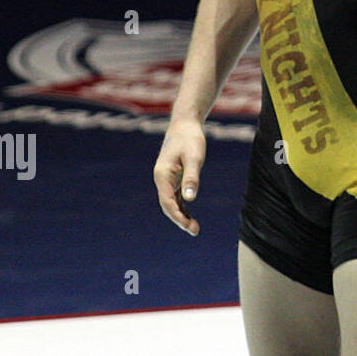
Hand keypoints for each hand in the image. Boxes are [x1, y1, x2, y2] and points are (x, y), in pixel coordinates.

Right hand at [153, 117, 205, 235]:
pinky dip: (182, 207)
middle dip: (179, 219)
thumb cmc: (190, 139)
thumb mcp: (194, 157)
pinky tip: (189, 217)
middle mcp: (162, 179)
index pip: (167, 201)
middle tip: (194, 231)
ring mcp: (167, 179)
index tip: (187, 226)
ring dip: (181, 216)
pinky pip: (176, 197)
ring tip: (194, 229)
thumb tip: (190, 199)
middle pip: (168, 205)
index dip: (176, 215)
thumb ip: (192, 177)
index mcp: (162, 175)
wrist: (185, 125)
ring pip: (171, 203)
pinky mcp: (174, 178)